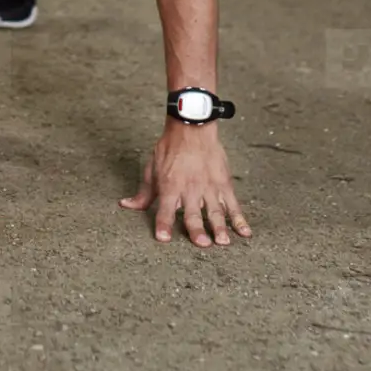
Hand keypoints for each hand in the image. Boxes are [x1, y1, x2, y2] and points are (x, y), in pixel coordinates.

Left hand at [119, 123, 251, 246]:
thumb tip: (126, 205)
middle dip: (197, 229)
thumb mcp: (152, 168)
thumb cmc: (170, 148)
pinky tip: (244, 232)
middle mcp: (190, 188)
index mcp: (170, 186)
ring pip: (215, 211)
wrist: (191, 126)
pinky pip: (233, 204)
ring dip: (220, 227)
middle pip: (193, 213)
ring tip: (223, 242)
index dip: (163, 224)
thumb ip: (144, 192)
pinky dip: (239, 218)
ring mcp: (209, 187)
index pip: (165, 209)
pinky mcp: (223, 183)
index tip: (163, 239)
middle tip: (202, 244)